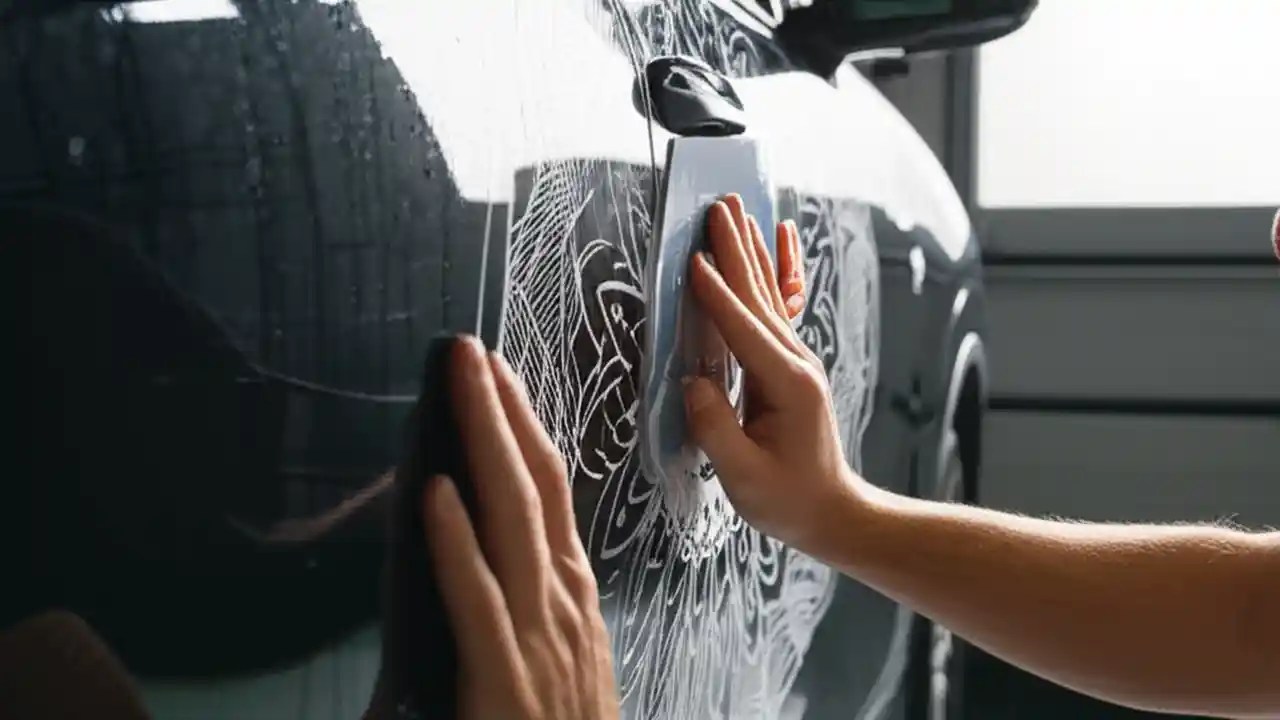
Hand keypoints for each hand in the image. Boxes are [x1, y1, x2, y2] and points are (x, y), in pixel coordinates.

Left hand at [423, 337, 618, 719]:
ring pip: (510, 520)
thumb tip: (481, 545)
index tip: (499, 376)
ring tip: (460, 385)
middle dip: (502, 412)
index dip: (523, 428)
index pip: (550, 491)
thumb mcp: (556, 657)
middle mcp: (560, 599)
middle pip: (533, 486)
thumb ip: (525, 603)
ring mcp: (537, 634)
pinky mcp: (502, 675)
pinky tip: (434, 493)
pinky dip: (455, 542)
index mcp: (569, 592)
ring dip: (482, 444)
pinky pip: (476, 597)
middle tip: (472, 351)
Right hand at [683, 195, 865, 559]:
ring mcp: (797, 361)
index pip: (744, 332)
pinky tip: (777, 240)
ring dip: (748, 251)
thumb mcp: (746, 477)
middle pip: (759, 297)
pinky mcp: (790, 366)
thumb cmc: (789, 501)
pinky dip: (773, 271)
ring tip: (734, 212)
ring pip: (767, 295)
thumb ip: (717, 429)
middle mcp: (796, 364)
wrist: (833, 512)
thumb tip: (693, 384)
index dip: (716, 298)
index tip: (693, 261)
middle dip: (735, 250)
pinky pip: (777, 308)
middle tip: (717, 206)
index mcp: (786, 386)